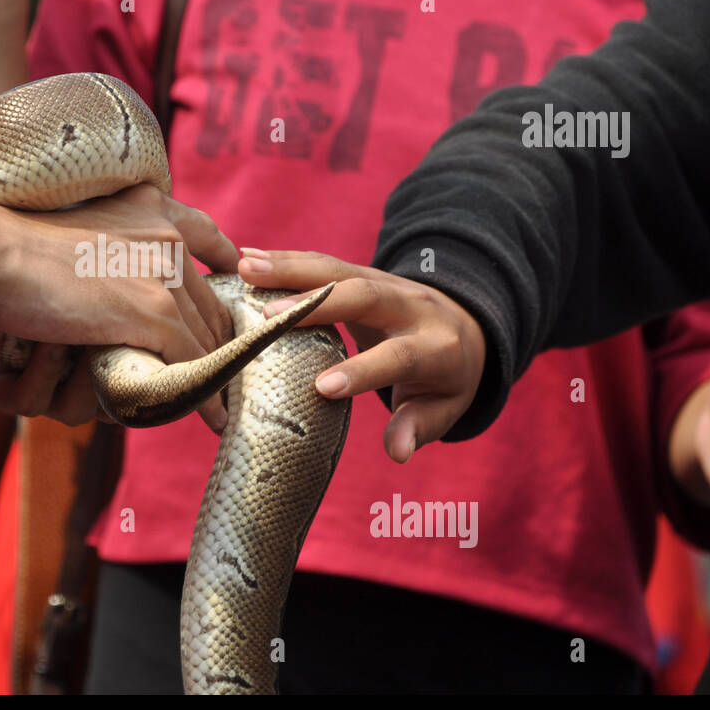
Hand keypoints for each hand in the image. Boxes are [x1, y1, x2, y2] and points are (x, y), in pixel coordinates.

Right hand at [0, 184, 238, 431]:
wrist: (0, 257)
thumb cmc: (21, 249)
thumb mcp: (82, 230)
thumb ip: (116, 247)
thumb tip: (125, 284)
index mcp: (153, 210)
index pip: (211, 239)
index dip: (228, 267)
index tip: (237, 287)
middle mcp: (169, 238)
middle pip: (212, 302)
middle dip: (218, 339)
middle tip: (221, 368)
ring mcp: (164, 276)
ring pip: (207, 336)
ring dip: (213, 372)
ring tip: (217, 399)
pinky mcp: (155, 314)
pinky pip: (192, 363)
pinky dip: (202, 394)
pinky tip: (209, 414)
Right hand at [238, 249, 484, 462]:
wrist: (463, 327)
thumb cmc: (444, 379)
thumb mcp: (444, 408)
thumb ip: (418, 426)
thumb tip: (397, 451)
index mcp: (437, 347)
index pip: (400, 357)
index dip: (364, 372)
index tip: (322, 388)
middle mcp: (411, 306)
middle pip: (365, 296)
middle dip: (316, 303)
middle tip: (266, 313)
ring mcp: (385, 281)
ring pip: (338, 269)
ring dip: (289, 267)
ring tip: (245, 268)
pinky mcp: (362, 272)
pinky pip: (323, 262)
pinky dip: (286, 260)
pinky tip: (249, 258)